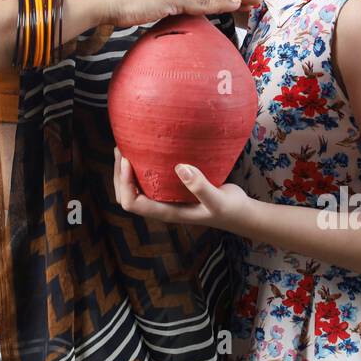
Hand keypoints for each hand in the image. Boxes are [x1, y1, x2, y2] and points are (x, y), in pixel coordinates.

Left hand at [112, 146, 248, 229]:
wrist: (240, 213)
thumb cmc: (229, 209)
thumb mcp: (218, 200)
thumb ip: (201, 187)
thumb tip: (180, 168)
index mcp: (166, 212)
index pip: (132, 203)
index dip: (125, 183)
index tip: (129, 161)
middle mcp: (162, 206)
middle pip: (127, 196)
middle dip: (119, 175)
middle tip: (120, 149)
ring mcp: (166, 198)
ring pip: (135, 188)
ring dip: (126, 171)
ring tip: (126, 147)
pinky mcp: (172, 189)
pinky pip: (148, 180)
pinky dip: (141, 167)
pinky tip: (146, 150)